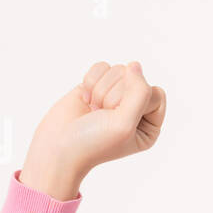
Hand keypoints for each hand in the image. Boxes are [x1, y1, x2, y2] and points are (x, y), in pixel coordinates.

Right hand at [19, 61, 166, 199]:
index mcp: (150, 124)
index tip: (118, 117)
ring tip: (93, 111)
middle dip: (113, 96)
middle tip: (101, 117)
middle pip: (136, 79)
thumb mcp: (125, 123)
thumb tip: (135, 65)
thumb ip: (140, 92)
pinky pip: (102, 67)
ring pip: (119, 70)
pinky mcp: (97, 86)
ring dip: (100, 90)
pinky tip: (85, 101)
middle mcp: (136, 109)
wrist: (57, 147)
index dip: (134, 101)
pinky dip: (90, 81)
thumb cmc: (92, 143)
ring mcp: (115, 96)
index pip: (156, 93)